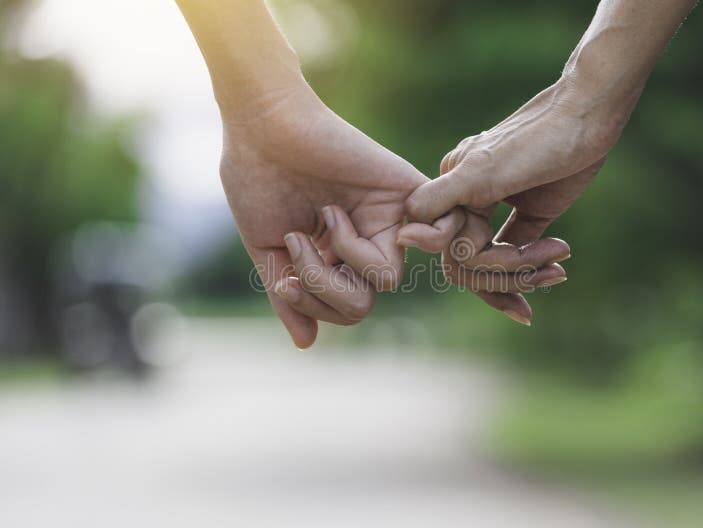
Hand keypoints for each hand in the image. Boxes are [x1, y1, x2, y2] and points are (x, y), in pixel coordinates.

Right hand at [221, 81, 459, 347]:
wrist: (261, 127)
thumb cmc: (257, 180)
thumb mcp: (269, 250)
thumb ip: (291, 296)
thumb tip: (307, 344)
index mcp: (333, 257)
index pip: (342, 309)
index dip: (312, 304)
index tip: (282, 276)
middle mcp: (362, 241)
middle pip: (361, 303)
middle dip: (322, 287)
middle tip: (297, 245)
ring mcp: (385, 219)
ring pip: (386, 280)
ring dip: (343, 259)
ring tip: (323, 219)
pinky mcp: (405, 192)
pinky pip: (432, 235)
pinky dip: (413, 240)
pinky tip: (366, 225)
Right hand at [397, 79, 624, 323]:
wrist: (589, 113)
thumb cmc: (537, 138)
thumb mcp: (481, 171)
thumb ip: (440, 200)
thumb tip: (404, 236)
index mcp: (451, 191)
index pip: (453, 253)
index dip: (484, 264)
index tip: (517, 252)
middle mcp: (468, 200)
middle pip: (474, 264)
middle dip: (510, 273)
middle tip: (551, 265)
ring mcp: (498, 206)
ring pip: (496, 263)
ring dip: (527, 271)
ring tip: (560, 268)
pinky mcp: (529, 210)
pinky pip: (519, 250)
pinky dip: (536, 263)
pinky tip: (559, 267)